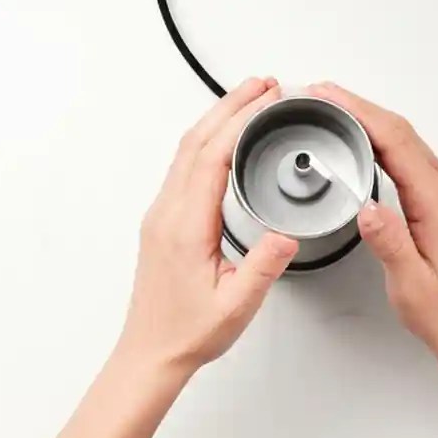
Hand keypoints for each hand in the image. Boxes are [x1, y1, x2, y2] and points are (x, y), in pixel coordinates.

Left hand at [121, 78, 298, 374]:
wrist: (151, 352)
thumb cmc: (188, 332)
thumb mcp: (237, 304)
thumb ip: (264, 267)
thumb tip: (286, 235)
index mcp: (185, 227)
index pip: (212, 157)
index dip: (240, 121)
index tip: (267, 98)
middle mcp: (167, 213)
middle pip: (196, 141)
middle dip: (231, 106)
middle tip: (265, 84)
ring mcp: (161, 214)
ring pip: (187, 150)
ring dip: (218, 120)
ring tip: (250, 100)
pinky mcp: (163, 221)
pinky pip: (184, 166)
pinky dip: (208, 141)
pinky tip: (225, 140)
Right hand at [309, 82, 437, 358]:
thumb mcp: (408, 280)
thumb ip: (389, 241)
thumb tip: (367, 207)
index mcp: (437, 200)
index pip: (395, 141)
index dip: (360, 113)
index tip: (330, 97)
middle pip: (399, 131)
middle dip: (359, 106)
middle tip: (321, 93)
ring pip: (404, 138)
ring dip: (369, 118)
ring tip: (334, 108)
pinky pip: (408, 153)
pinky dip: (381, 137)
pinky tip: (362, 139)